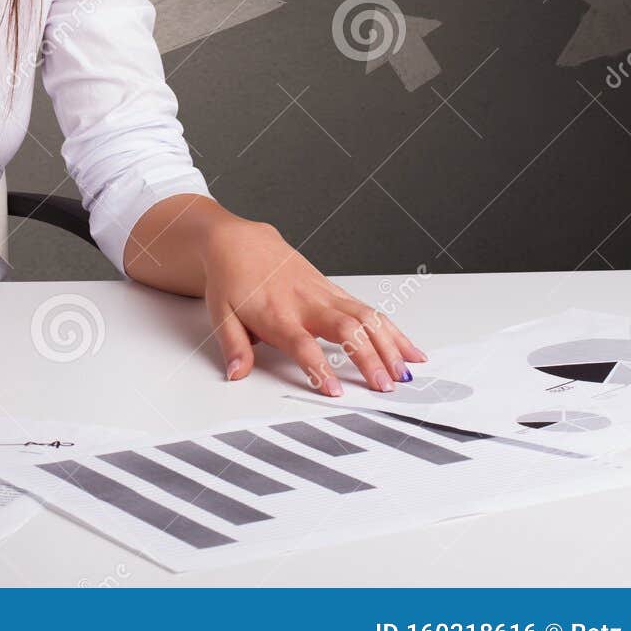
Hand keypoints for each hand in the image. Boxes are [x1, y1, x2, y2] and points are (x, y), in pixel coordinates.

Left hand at [204, 219, 427, 394]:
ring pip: (365, 316)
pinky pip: (369, 310)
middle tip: (385, 386)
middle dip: (368, 357)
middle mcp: (305, 303)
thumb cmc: (231, 278)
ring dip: (389, 344)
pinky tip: (410, 350)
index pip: (302, 344)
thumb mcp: (219, 312)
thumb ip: (233, 345)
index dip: (318, 367)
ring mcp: (324, 294)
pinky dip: (393, 330)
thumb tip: (236, 373)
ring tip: (406, 372)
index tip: (334, 390)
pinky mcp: (335, 290)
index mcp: (277, 313)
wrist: (238, 241)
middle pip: (345, 328)